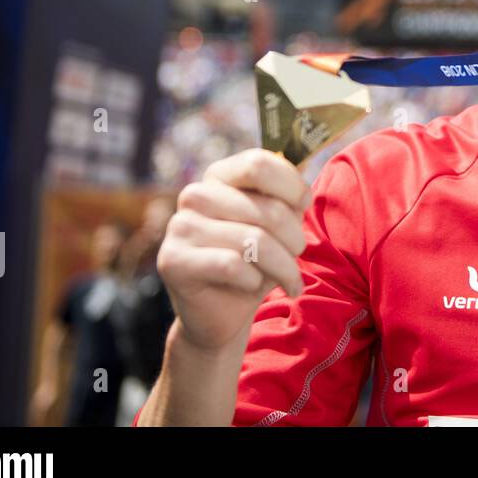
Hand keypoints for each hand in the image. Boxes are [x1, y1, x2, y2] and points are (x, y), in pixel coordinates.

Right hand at [157, 149, 311, 352]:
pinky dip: (254, 280)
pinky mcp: (172, 260)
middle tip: (299, 257)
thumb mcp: (278, 226)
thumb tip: (303, 192)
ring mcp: (179, 226)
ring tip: (289, 279)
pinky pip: (232, 265)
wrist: (221, 314)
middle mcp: (195, 195)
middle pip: (267, 210)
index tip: (305, 207)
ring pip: (254, 241)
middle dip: (295, 239)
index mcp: (219, 176)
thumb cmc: (256, 262)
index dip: (292, 187)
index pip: (259, 164)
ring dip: (283, 266)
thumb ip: (286, 201)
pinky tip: (253, 286)